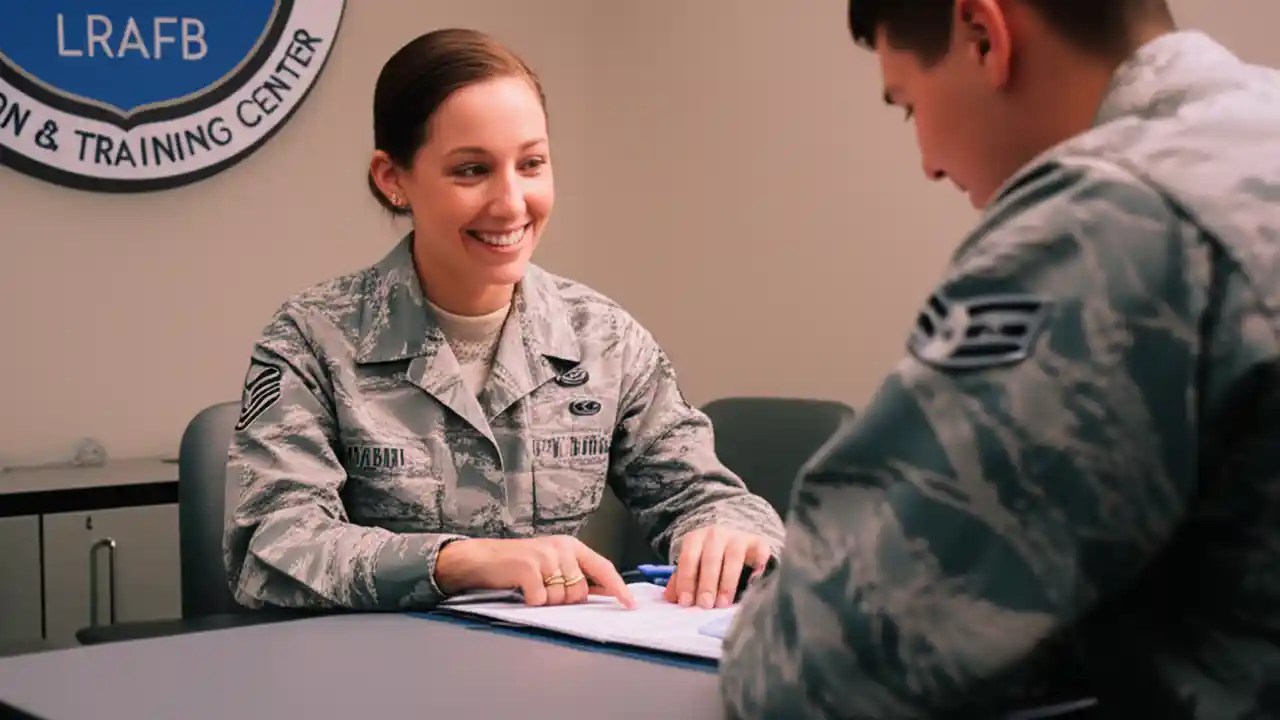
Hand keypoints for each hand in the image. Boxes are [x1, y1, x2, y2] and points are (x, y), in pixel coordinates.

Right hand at [435, 535, 636, 608]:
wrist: (482, 558)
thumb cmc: (518, 564)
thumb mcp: (552, 562)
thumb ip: (578, 575)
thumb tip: (606, 591)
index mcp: (571, 546)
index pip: (603, 567)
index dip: (618, 587)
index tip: (630, 604)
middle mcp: (561, 548)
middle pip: (579, 592)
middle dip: (564, 599)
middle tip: (544, 588)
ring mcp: (545, 557)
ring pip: (561, 599)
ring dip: (546, 601)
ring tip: (531, 587)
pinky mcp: (528, 568)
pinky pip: (541, 600)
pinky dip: (531, 602)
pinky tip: (522, 590)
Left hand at [664, 526, 771, 608]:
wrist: (735, 537)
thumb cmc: (709, 557)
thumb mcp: (693, 564)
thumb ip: (682, 579)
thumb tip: (670, 599)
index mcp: (696, 539)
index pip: (689, 558)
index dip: (686, 580)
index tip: (686, 602)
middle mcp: (716, 535)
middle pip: (710, 559)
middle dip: (707, 584)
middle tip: (705, 605)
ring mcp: (739, 537)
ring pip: (733, 557)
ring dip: (727, 582)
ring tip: (723, 603)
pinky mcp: (758, 543)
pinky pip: (760, 552)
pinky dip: (758, 565)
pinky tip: (755, 581)